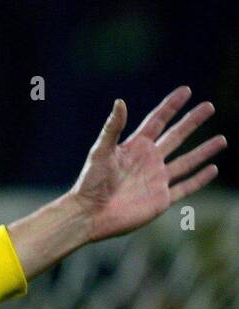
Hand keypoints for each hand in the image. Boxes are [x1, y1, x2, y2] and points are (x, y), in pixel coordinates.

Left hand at [70, 86, 225, 242]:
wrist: (88, 215)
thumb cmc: (90, 183)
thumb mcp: (100, 152)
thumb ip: (112, 128)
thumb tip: (120, 101)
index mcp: (135, 147)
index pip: (157, 121)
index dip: (171, 106)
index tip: (186, 90)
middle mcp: (148, 161)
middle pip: (176, 137)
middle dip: (192, 122)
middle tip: (209, 106)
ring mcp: (156, 180)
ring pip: (186, 161)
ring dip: (204, 151)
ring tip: (222, 139)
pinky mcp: (160, 200)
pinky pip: (185, 187)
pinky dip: (199, 179)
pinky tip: (213, 169)